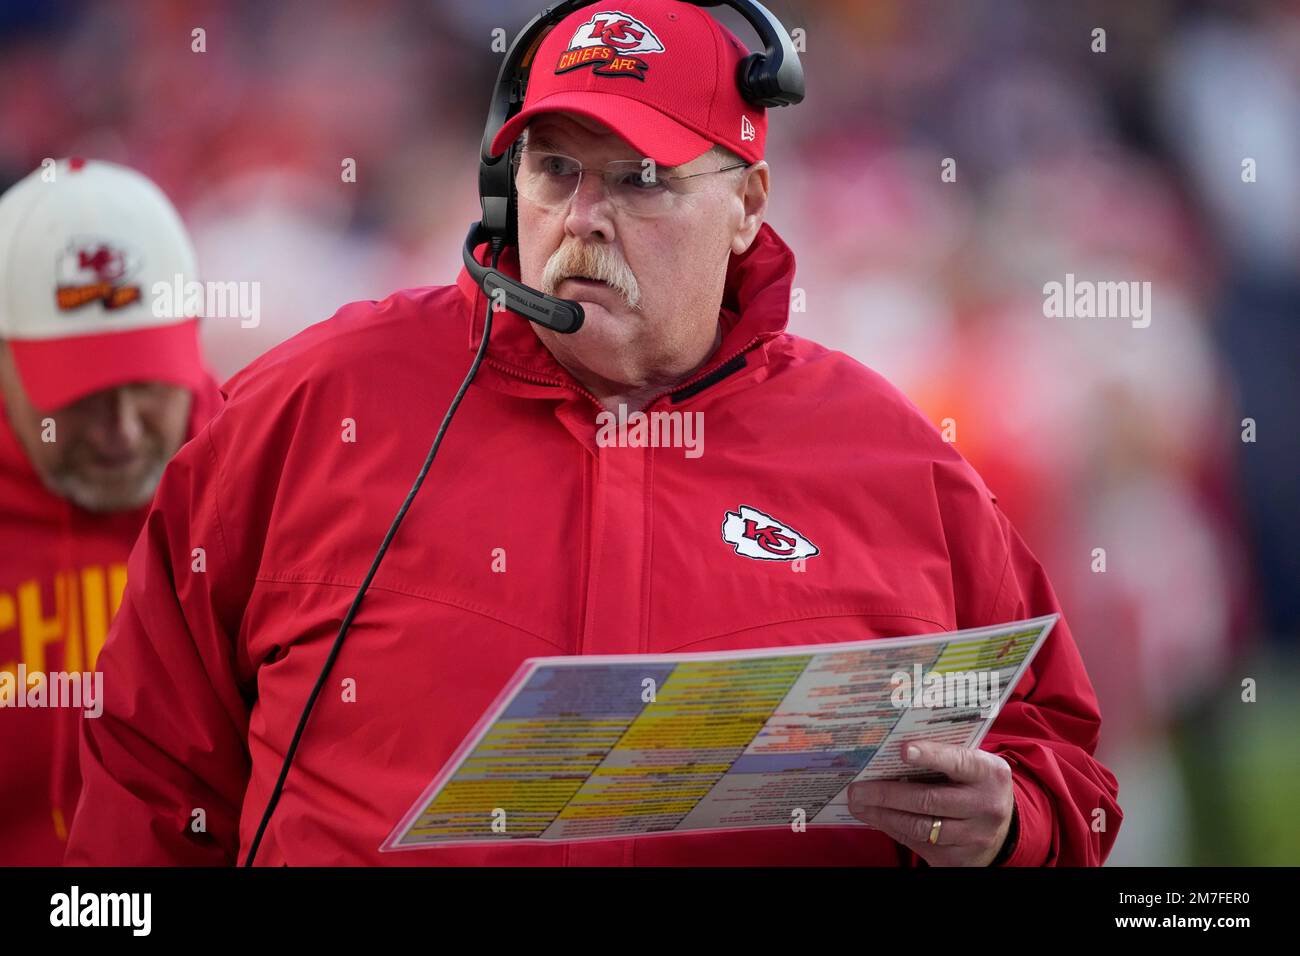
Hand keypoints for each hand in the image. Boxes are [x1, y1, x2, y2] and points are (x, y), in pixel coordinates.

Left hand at [847, 741, 1014, 865]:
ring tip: (859, 804)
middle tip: (858, 788)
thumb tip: (891, 748)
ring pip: (919, 826)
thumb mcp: (973, 766)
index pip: (958, 762)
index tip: (903, 751)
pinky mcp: (958, 859)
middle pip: (929, 800)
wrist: (1002, 830)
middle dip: (887, 793)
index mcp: (990, 774)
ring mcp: (973, 836)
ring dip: (883, 815)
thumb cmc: (975, 786)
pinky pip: (918, 844)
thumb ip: (944, 756)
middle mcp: (986, 806)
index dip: (931, 755)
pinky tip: (875, 818)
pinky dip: (892, 829)